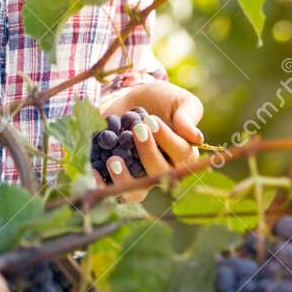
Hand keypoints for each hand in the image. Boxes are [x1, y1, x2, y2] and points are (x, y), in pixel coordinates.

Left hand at [97, 81, 204, 200]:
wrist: (129, 102)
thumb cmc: (160, 100)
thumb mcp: (178, 100)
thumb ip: (188, 115)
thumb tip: (196, 138)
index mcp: (184, 153)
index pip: (182, 154)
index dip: (167, 140)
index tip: (152, 121)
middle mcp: (165, 170)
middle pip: (160, 173)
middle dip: (148, 153)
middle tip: (137, 129)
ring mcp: (141, 177)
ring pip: (138, 191)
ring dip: (125, 180)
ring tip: (114, 160)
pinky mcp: (120, 178)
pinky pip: (114, 191)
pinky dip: (104, 184)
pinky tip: (94, 169)